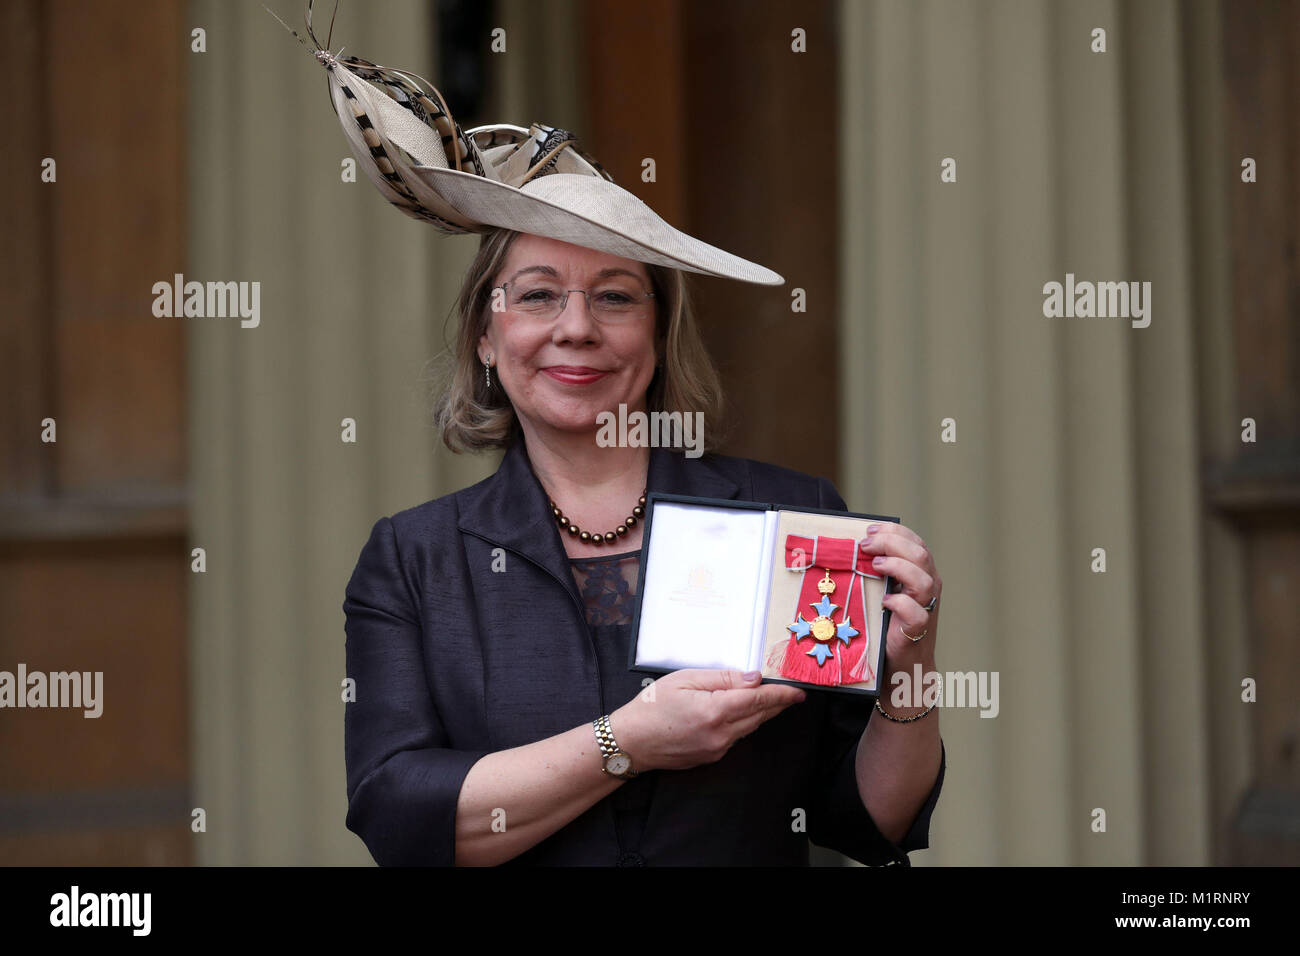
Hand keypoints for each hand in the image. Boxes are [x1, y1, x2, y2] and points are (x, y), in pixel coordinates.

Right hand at [610, 669, 805, 771]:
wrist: (632, 742)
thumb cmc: (652, 706)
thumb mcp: (685, 680)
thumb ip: (722, 678)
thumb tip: (753, 678)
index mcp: (715, 711)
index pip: (758, 700)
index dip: (781, 694)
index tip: (798, 690)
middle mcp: (721, 734)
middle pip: (759, 716)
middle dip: (777, 703)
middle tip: (792, 692)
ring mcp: (717, 749)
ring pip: (749, 728)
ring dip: (761, 713)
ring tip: (770, 698)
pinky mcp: (712, 756)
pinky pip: (736, 737)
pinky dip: (743, 723)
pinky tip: (740, 712)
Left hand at [859, 521, 941, 660]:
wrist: (902, 660)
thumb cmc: (888, 621)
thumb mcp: (884, 588)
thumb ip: (878, 570)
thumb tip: (853, 549)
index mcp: (921, 571)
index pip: (915, 542)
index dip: (894, 532)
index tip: (869, 531)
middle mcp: (929, 585)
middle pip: (920, 554)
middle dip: (891, 543)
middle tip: (865, 546)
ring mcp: (926, 607)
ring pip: (924, 580)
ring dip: (897, 567)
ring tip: (875, 567)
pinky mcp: (917, 629)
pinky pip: (915, 612)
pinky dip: (900, 602)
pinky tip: (885, 600)